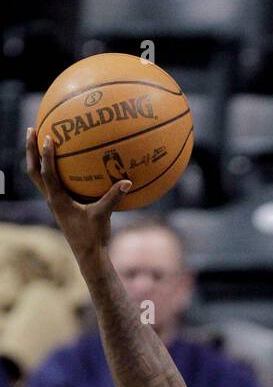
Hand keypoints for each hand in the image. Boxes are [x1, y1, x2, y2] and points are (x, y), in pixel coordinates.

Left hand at [26, 128, 130, 268]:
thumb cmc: (94, 237)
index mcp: (58, 200)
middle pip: (33, 171)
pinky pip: (52, 184)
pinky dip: (52, 170)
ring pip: (39, 177)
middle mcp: (52, 200)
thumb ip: (114, 197)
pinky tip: (64, 164)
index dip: (46, 155)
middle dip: (31, 150)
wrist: (88, 256)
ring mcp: (54, 203)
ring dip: (37, 159)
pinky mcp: (61, 207)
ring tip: (40, 141)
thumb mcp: (104, 215)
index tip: (48, 137)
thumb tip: (128, 181)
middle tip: (32, 130)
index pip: (47, 173)